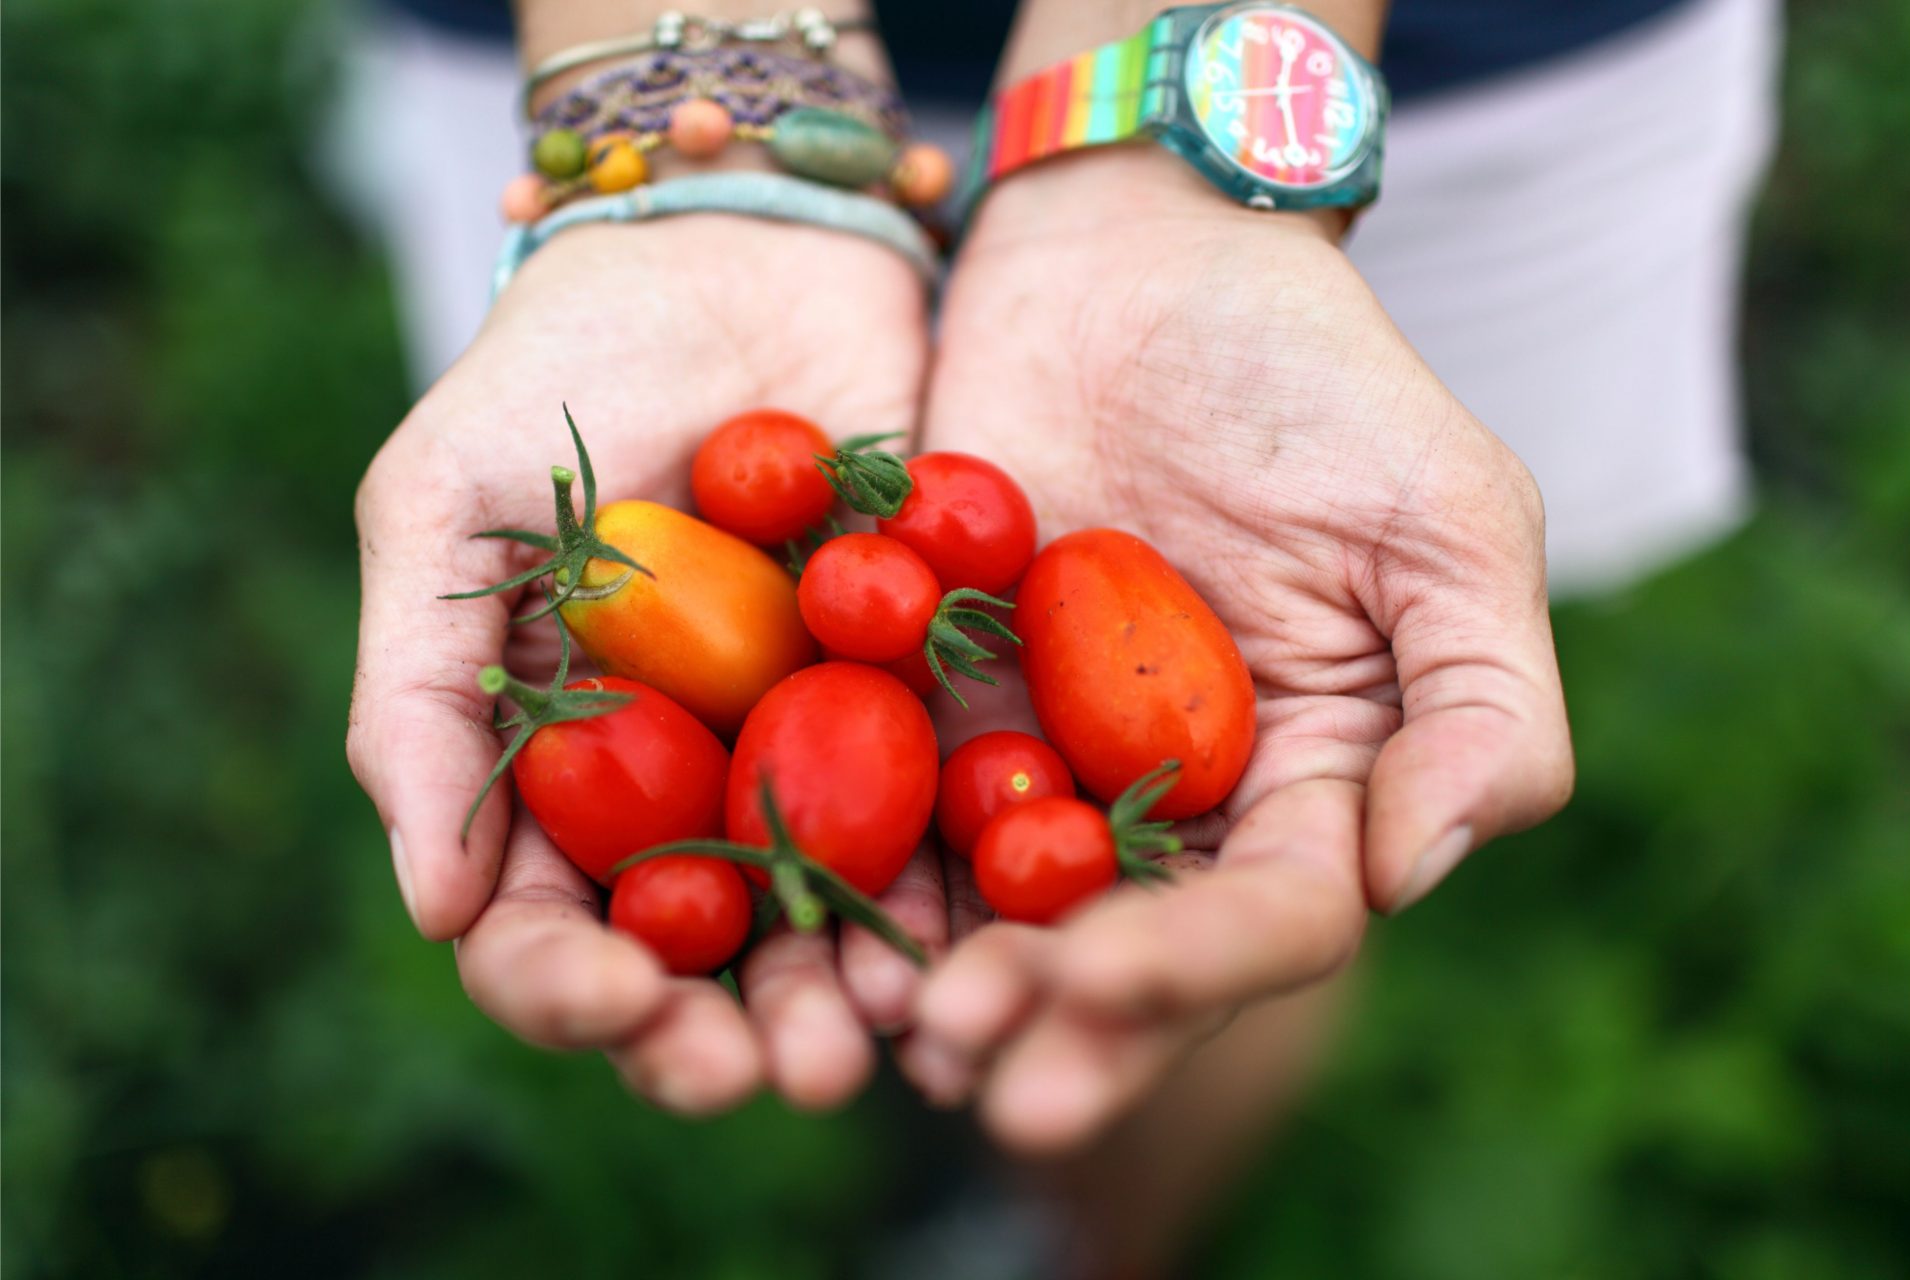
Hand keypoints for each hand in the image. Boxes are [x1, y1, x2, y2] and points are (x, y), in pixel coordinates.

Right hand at [347, 219, 928, 1112]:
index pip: (540, 928)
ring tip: (888, 1036)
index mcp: (551, 770)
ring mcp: (805, 751)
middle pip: (693, 960)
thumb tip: (437, 912)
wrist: (744, 247)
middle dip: (726, 1034)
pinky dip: (958, 885)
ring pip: (823, 919)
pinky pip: (941, 819)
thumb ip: (422, 698)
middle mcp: (679, 788)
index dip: (568, 990)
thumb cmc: (565, 369)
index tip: (621, 1004)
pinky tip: (980, 935)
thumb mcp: (446, 506)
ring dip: (848, 993)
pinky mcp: (921, 699)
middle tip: (774, 1075)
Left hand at [895, 152, 1574, 1152]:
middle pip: (1122, 946)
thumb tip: (1415, 873)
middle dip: (1055, 1018)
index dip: (1191, 966)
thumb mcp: (1446, 516)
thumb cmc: (1316, 379)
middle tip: (974, 1070)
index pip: (1269, 917)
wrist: (1138, 261)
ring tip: (878, 1033)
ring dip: (942, 977)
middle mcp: (1178, 802)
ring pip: (997, 906)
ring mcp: (1046, 760)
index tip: (1100, 986)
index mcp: (1310, 783)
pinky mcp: (929, 704)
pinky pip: (888, 807)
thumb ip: (1482, 703)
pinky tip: (805, 923)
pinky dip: (852, 871)